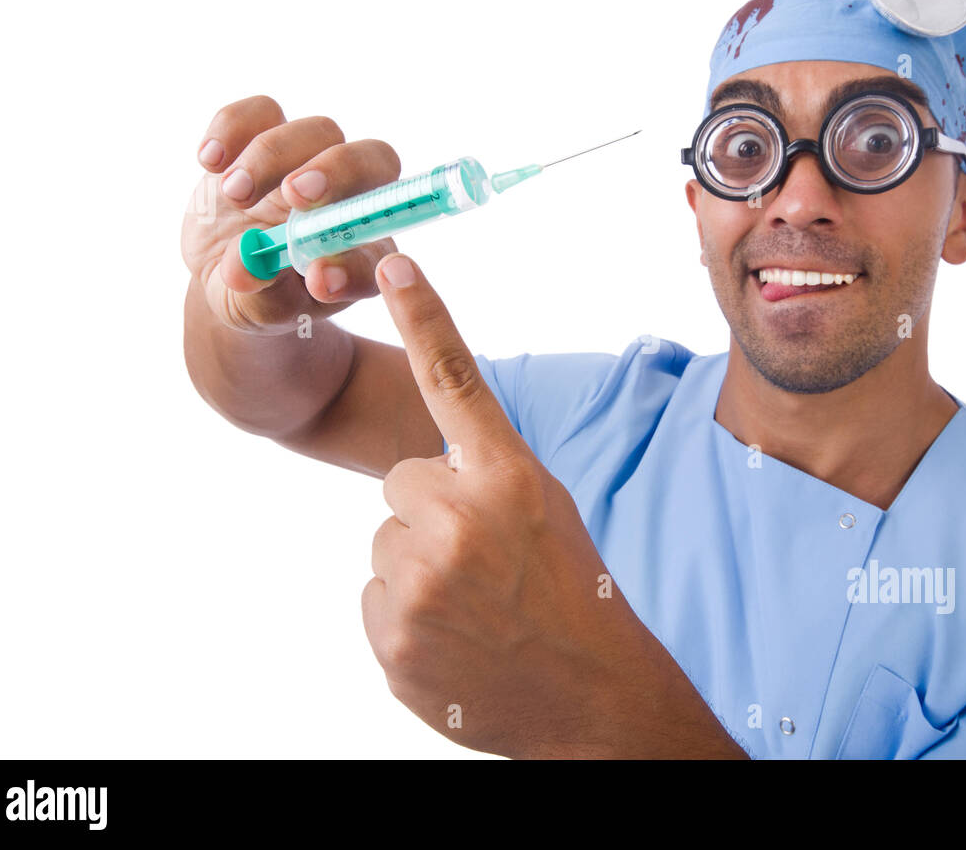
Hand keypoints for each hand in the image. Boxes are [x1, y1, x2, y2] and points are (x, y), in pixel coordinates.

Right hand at [181, 94, 402, 334]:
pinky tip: (210, 162)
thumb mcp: (263, 311)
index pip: (385, 233)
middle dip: (336, 171)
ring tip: (233, 195)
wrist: (229, 272)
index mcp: (365, 243)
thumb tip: (248, 269)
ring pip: (319, 130)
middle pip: (373, 158)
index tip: (318, 277)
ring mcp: (310, 160)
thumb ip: (262, 296)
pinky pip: (261, 111)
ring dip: (273, 156)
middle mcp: (349, 195)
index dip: (360, 246)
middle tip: (291, 195)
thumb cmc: (265, 297)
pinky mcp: (266, 136)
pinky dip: (233, 127)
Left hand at [361, 253, 744, 758]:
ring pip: (384, 544)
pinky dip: (404, 616)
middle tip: (483, 560)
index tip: (393, 266)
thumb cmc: (574, 595)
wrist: (592, 698)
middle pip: (401, 482)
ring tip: (472, 604)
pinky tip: (451, 638)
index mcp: (509, 478)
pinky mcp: (391, 638)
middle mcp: (459, 519)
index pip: (457, 381)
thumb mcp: (548, 513)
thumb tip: (417, 472)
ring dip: (416, 567)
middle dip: (431, 513)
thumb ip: (486, 477)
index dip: (424, 317)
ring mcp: (420, 582)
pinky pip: (373, 598)